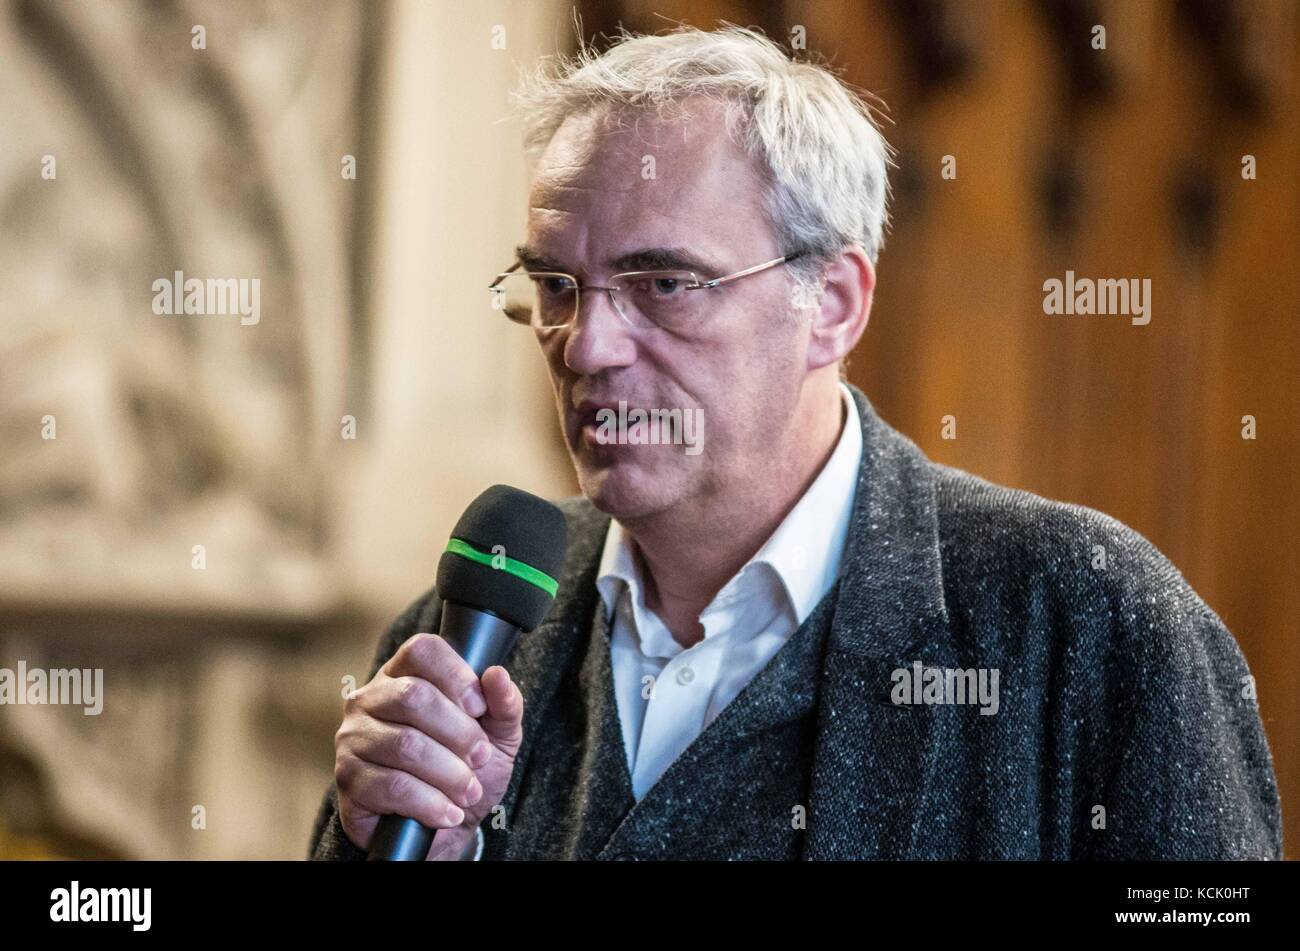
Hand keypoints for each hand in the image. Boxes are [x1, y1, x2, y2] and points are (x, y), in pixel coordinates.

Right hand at [332, 632, 523, 858]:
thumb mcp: (499, 735)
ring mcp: (354, 738)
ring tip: (468, 791)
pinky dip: (430, 802)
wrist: (446, 827)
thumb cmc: (468, 769)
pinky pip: (392, 786)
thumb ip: (504, 704)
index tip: (479, 708)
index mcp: (405, 674)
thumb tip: (497, 675)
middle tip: (480, 758)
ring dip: (449, 773)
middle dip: (459, 733)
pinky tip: (447, 812)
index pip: (423, 650)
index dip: (456, 675)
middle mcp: (371, 699)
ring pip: (406, 745)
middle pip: (414, 697)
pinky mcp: (349, 780)